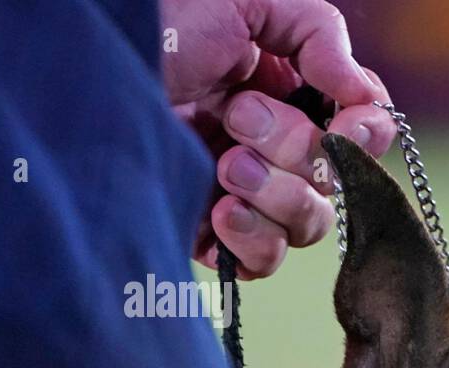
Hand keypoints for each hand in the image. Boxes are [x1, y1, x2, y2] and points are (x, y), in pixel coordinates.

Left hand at [161, 0, 397, 276]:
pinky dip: (253, 242)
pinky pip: (263, 263)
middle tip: (237, 118)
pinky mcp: (211, 233)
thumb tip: (365, 100)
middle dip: (297, 153)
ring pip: (307, 225)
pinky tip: (220, 210)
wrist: (83, 66)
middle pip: (338, 184)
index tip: (343, 127)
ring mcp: (246, 193)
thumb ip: (322, 35)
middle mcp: (276, 147)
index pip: (363, 133)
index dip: (363, 136)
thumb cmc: (163, 19)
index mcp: (294, 94)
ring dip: (276, 195)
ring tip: (224, 164)